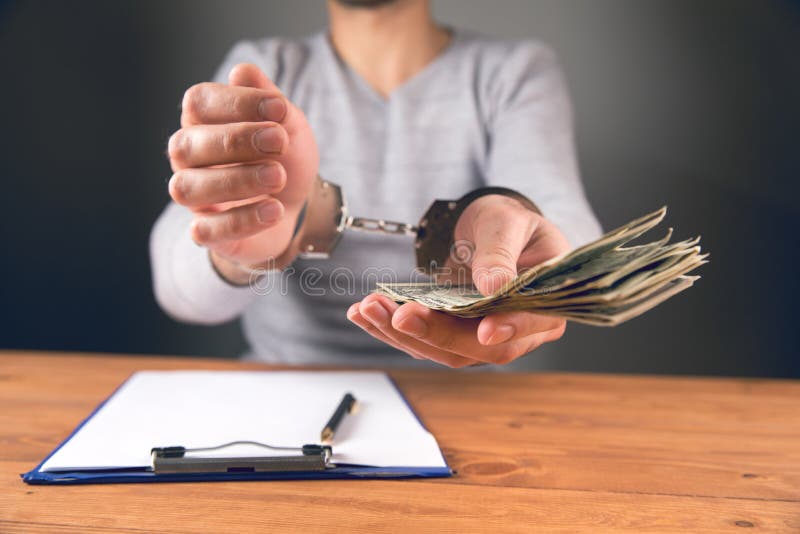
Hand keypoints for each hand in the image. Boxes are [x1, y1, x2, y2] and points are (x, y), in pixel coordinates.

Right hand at [167, 63, 318, 276]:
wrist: (296, 204)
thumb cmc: (282, 156)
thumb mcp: (287, 124)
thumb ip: (268, 100)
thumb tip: (243, 71)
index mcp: (202, 121)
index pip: (198, 102)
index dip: (236, 103)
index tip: (280, 110)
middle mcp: (188, 158)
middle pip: (186, 144)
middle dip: (235, 141)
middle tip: (279, 141)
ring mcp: (195, 197)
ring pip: (188, 188)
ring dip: (236, 181)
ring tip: (279, 177)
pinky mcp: (209, 233)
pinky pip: (207, 231)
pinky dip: (242, 220)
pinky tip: (274, 209)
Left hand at [348, 195, 570, 366]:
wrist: (489, 228)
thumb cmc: (509, 223)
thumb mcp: (507, 223)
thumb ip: (500, 253)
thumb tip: (494, 286)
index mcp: (545, 304)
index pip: (530, 324)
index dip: (508, 329)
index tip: (485, 330)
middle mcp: (517, 330)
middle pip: (479, 348)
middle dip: (436, 333)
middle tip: (400, 314)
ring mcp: (482, 337)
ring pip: (445, 351)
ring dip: (403, 334)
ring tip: (369, 308)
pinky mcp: (453, 335)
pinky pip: (424, 341)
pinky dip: (392, 329)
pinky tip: (364, 313)